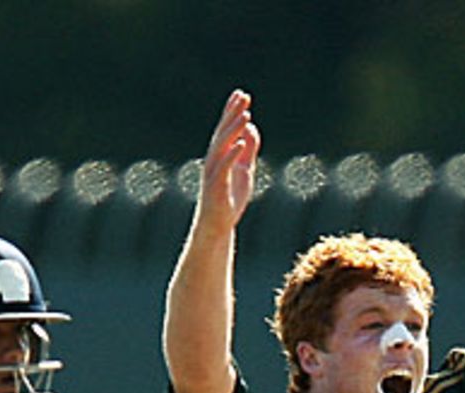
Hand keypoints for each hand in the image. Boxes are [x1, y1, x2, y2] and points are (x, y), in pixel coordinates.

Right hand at [197, 89, 260, 233]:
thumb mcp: (244, 171)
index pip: (226, 129)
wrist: (218, 226)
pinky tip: (240, 143)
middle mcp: (213, 160)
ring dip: (233, 130)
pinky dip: (232, 155)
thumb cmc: (229, 199)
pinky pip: (224, 168)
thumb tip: (251, 127)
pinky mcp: (216, 187)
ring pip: (222, 147)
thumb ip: (248, 150)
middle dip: (233, 115)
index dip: (232, 111)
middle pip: (223, 133)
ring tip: (245, 116)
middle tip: (244, 97)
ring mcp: (213, 173)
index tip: (241, 94)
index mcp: (220, 156)